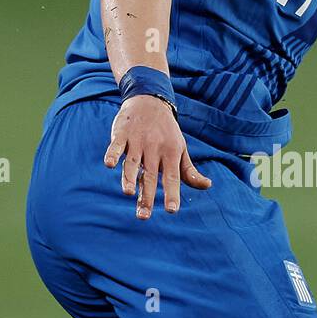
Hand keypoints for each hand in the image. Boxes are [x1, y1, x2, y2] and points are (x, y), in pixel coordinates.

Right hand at [103, 95, 210, 219]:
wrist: (150, 101)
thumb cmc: (167, 132)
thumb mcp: (181, 149)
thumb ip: (189, 171)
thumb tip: (207, 186)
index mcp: (171, 153)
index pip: (172, 177)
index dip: (172, 193)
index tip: (172, 210)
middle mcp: (155, 148)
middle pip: (151, 176)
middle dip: (147, 196)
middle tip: (144, 216)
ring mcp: (137, 141)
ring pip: (133, 162)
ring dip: (130, 177)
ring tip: (128, 193)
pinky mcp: (122, 133)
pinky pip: (116, 145)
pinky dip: (112, 153)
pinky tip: (110, 164)